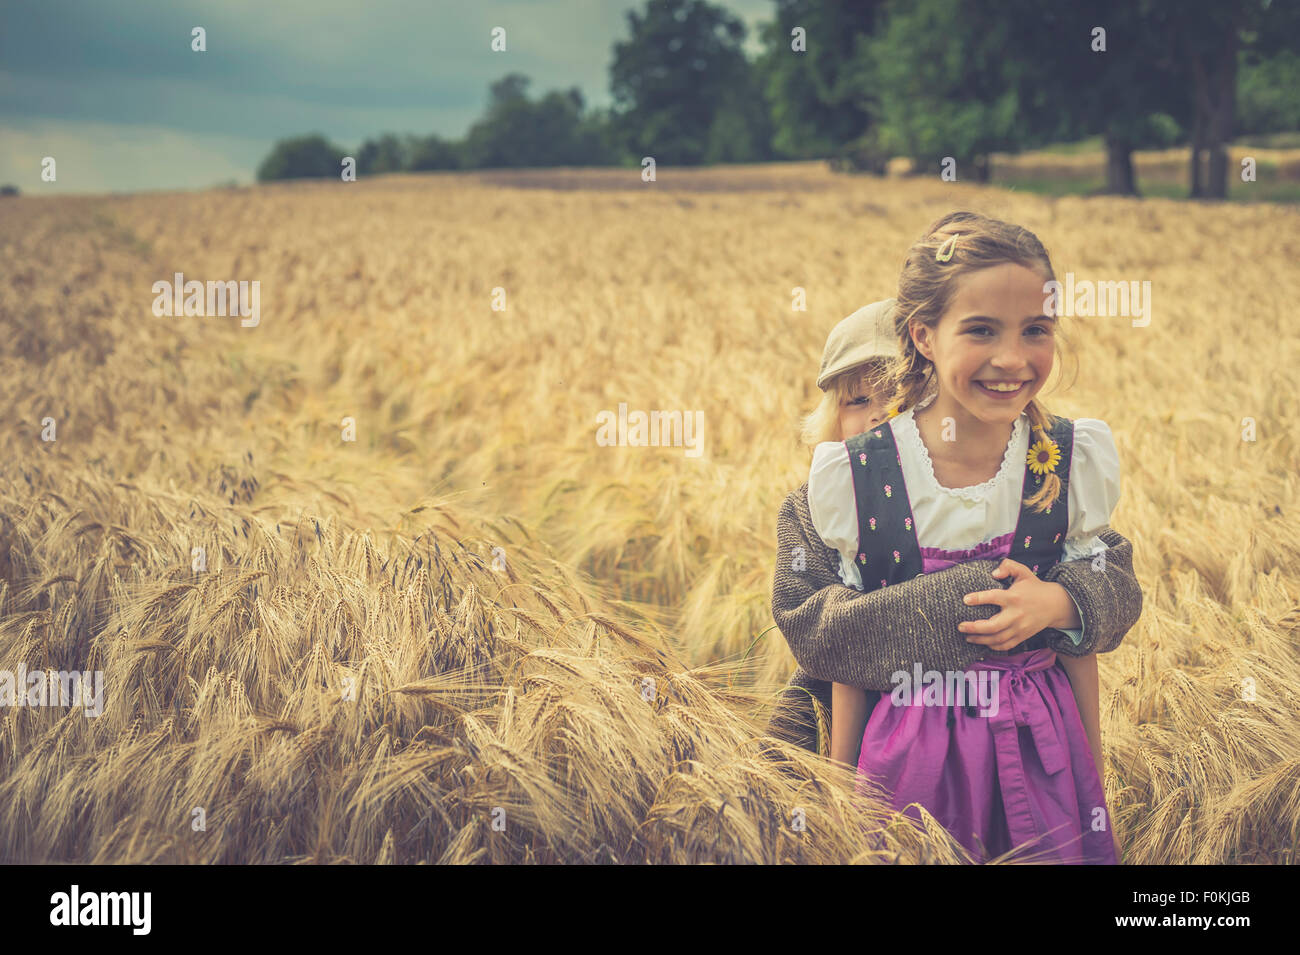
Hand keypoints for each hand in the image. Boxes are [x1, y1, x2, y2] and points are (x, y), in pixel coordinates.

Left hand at [957, 559, 1074, 651]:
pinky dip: (993, 647)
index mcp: (1014, 597)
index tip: (965, 600)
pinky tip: (982, 643)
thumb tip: (994, 573)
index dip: (979, 599)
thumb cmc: (1034, 587)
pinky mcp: (1022, 636)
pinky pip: (1006, 645)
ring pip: (998, 639)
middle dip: (975, 628)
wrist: (1056, 605)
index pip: (994, 597)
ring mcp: (1020, 628)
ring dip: (980, 640)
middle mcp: (1016, 614)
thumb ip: (1008, 566)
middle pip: (994, 626)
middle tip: (960, 626)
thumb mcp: (1023, 571)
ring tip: (967, 637)